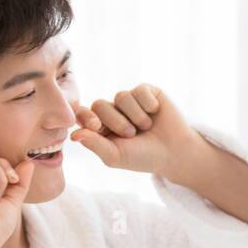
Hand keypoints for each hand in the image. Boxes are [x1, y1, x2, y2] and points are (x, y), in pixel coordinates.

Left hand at [70, 84, 203, 176]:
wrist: (174, 153)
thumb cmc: (143, 157)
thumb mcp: (116, 156)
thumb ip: (94, 145)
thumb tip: (74, 135)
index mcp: (101, 127)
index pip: (84, 114)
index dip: (87, 117)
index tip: (95, 126)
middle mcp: (113, 110)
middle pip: (100, 104)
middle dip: (116, 121)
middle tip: (131, 134)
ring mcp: (129, 100)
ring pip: (121, 96)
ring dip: (135, 116)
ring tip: (146, 127)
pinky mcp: (146, 91)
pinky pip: (140, 90)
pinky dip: (148, 105)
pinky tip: (155, 114)